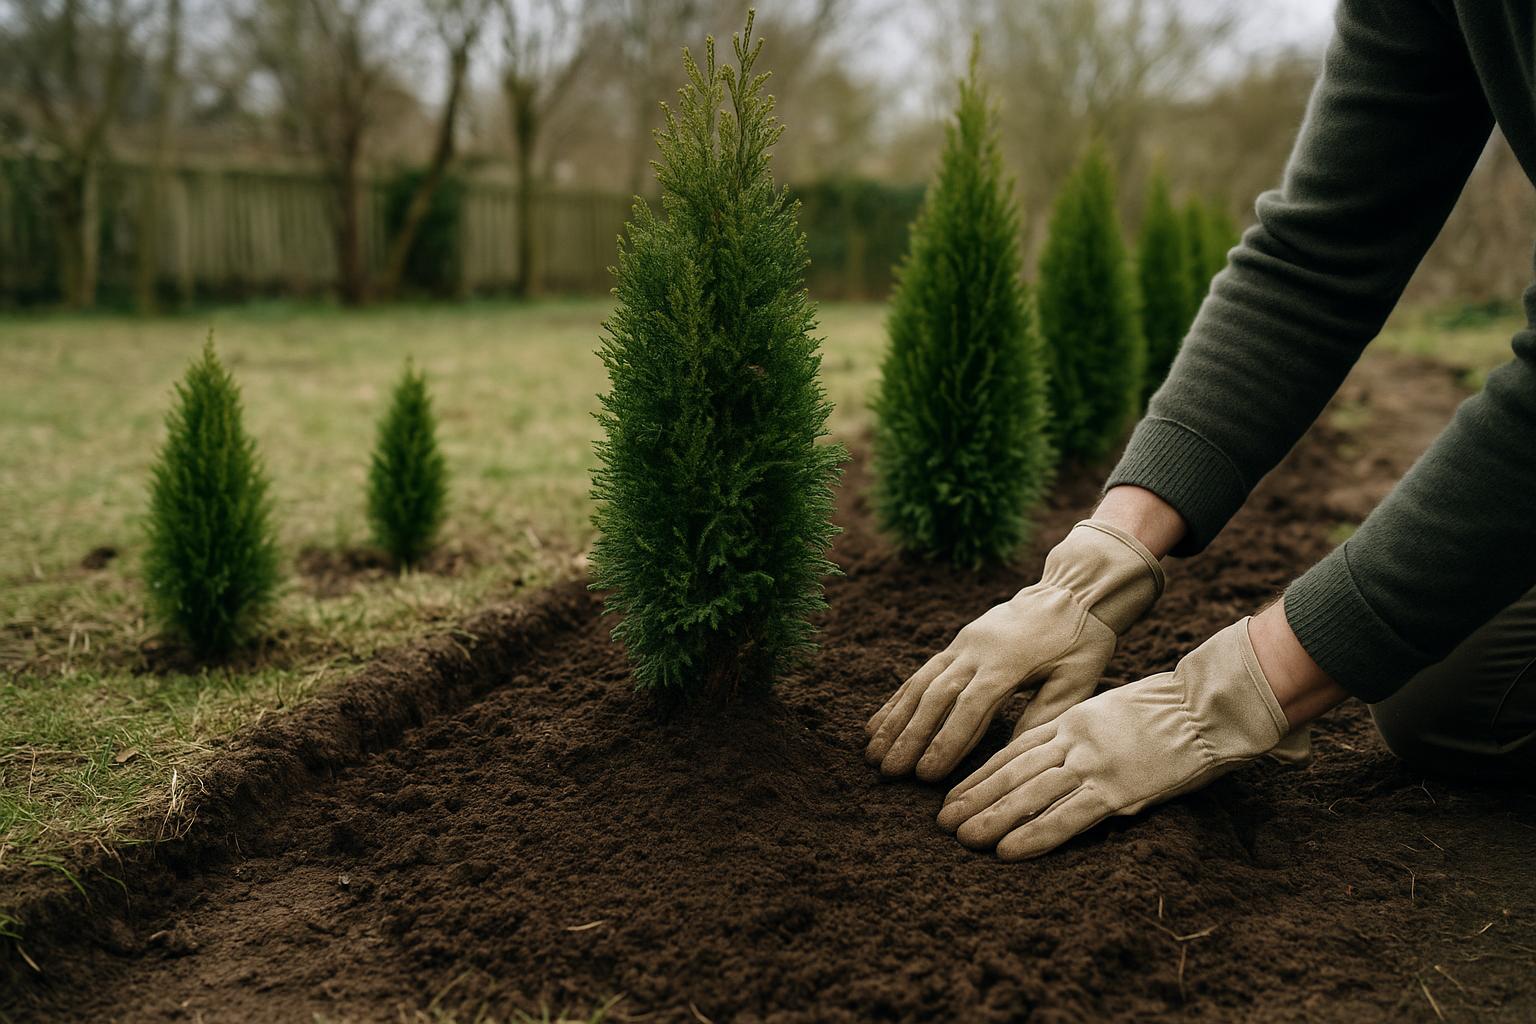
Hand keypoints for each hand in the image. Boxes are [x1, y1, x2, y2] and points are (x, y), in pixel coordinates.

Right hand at [864, 520, 1164, 780]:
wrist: (1071, 591)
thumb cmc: (1082, 640)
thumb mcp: (1078, 677)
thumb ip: (1046, 713)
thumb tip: (1014, 752)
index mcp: (1008, 663)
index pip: (970, 708)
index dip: (946, 742)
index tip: (926, 774)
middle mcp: (976, 651)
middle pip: (935, 697)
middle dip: (909, 737)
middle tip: (887, 771)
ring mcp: (963, 644)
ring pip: (921, 684)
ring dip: (894, 720)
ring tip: (872, 752)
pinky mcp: (958, 643)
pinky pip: (922, 672)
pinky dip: (898, 698)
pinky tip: (878, 721)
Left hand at [936, 617, 1307, 859]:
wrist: (1208, 705)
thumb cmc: (1168, 711)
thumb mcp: (1111, 712)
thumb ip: (1081, 733)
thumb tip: (1057, 759)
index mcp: (1072, 719)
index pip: (1014, 749)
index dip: (980, 774)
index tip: (955, 794)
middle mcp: (1074, 740)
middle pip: (1012, 771)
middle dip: (975, 797)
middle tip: (942, 823)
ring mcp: (1094, 764)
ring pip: (1029, 794)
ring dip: (992, 818)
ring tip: (962, 838)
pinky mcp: (1118, 790)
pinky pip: (1067, 817)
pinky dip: (1033, 834)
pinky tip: (1007, 850)